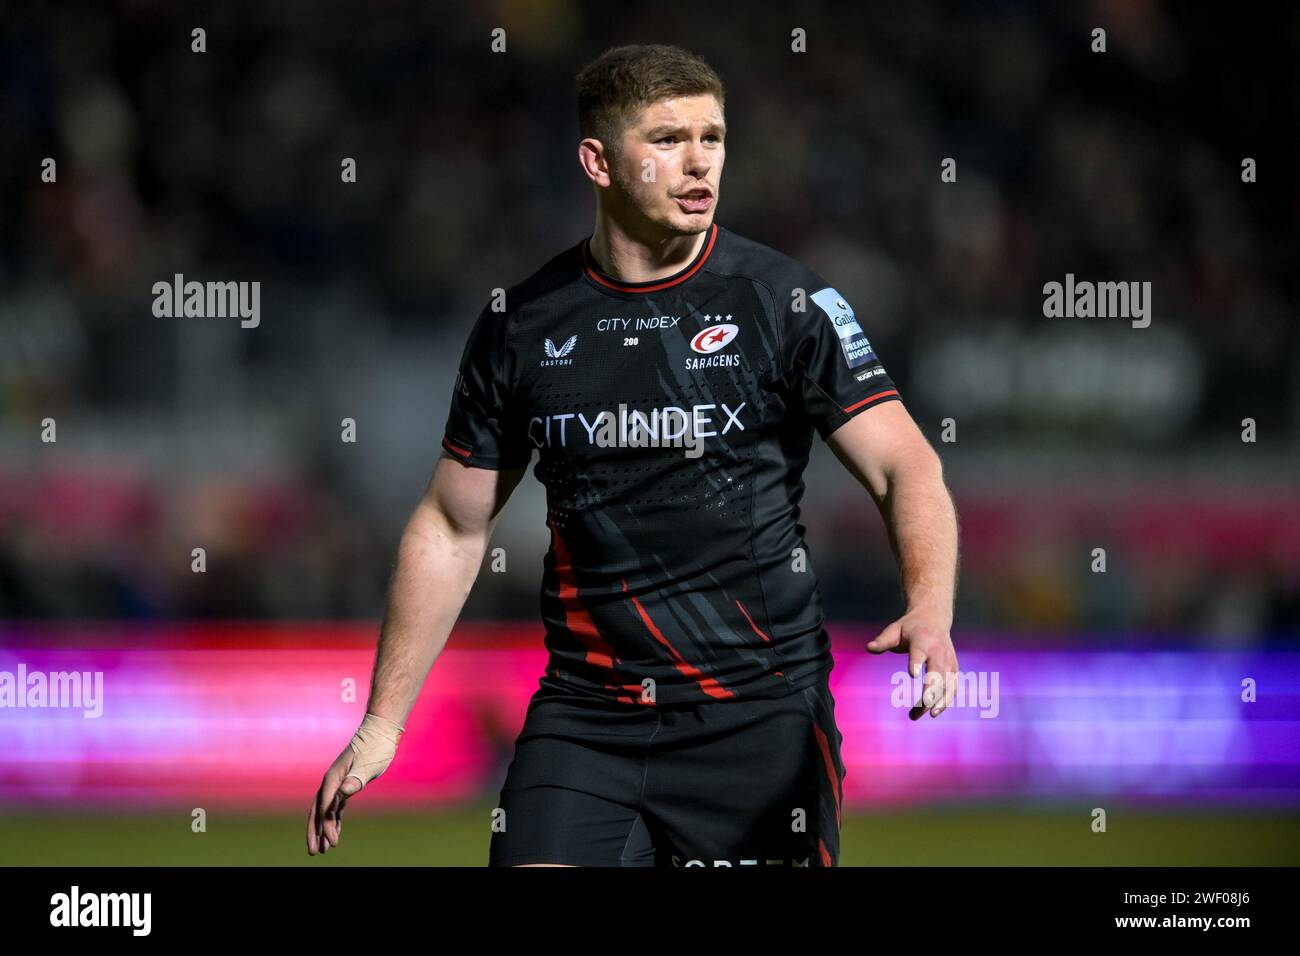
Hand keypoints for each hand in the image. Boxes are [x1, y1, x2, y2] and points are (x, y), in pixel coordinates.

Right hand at [307, 713, 403, 855]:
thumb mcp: (369, 764)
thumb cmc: (376, 747)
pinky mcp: (346, 783)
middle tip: (314, 852)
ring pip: (325, 810)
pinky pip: (335, 806)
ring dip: (323, 829)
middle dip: (315, 832)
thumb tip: (345, 791)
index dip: (327, 826)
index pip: (326, 807)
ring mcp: (338, 782)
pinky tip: (335, 832)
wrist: (380, 731)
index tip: (332, 843)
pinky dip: (334, 820)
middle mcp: (332, 781)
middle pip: (317, 811)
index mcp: (334, 778)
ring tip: (323, 849)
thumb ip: (357, 778)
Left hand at [867, 609, 958, 718]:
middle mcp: (938, 650)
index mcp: (922, 639)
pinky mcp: (954, 668)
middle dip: (932, 689)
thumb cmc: (909, 628)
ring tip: (928, 714)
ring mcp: (949, 660)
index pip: (920, 652)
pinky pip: (953, 686)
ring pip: (948, 682)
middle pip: (937, 671)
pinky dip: (947, 700)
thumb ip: (883, 640)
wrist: (934, 618)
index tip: (912, 675)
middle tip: (923, 704)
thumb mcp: (894, 630)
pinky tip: (934, 711)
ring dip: (940, 700)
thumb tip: (869, 647)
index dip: (916, 662)